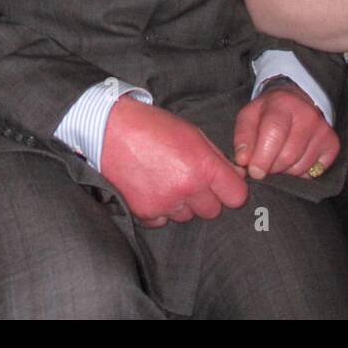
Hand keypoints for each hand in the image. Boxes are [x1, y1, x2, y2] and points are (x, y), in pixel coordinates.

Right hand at [100, 97, 248, 228]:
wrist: (108, 129)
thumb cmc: (152, 126)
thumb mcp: (192, 133)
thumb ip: (217, 159)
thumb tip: (238, 176)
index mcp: (202, 166)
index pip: (237, 196)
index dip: (231, 190)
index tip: (223, 185)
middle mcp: (186, 188)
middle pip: (213, 211)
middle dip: (205, 198)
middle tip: (189, 179)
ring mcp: (164, 203)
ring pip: (187, 216)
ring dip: (181, 203)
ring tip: (165, 179)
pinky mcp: (144, 212)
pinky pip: (163, 220)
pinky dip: (160, 209)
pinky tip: (151, 188)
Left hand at [233, 84, 337, 180]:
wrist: (297, 101)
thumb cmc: (269, 112)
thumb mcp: (249, 116)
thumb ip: (243, 137)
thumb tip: (243, 161)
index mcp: (283, 104)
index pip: (274, 133)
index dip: (262, 157)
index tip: (254, 171)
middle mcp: (308, 116)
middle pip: (288, 155)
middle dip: (271, 166)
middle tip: (263, 163)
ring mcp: (323, 130)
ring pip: (300, 167)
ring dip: (284, 171)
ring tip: (278, 158)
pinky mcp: (333, 145)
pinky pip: (314, 173)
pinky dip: (300, 173)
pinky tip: (294, 160)